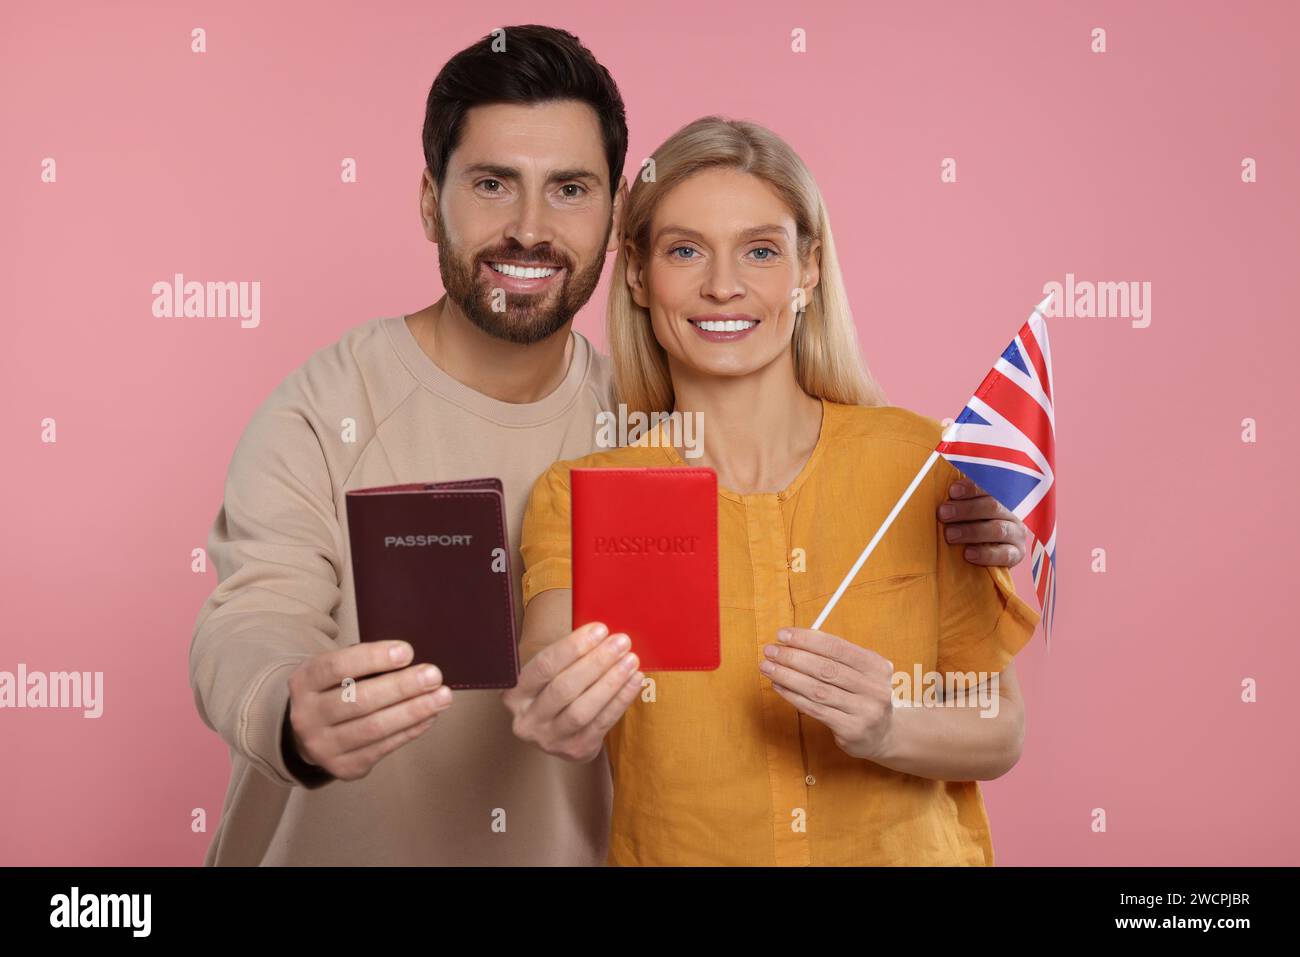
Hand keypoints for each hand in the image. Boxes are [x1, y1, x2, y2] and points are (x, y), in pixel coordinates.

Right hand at [286, 639, 452, 780]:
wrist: (310, 731)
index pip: (337, 667)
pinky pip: (383, 748)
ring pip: (373, 728)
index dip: (373, 658)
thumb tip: (412, 664)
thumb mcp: (337, 669)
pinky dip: (410, 730)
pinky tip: (430, 716)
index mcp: (304, 682)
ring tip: (442, 697)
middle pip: (359, 700)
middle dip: (401, 686)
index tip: (407, 652)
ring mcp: (323, 746)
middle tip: (433, 674)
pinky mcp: (343, 767)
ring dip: (413, 711)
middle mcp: (306, 716)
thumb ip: (366, 664)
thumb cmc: (335, 690)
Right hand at [502, 621, 642, 762]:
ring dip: (611, 682)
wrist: (557, 732)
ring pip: (583, 709)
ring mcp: (550, 739)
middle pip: (564, 688)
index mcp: (515, 693)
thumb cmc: (555, 689)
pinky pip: (602, 723)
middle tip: (621, 641)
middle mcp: (527, 719)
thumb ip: (568, 656)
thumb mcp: (549, 673)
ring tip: (630, 660)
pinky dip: (621, 699)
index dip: (573, 647)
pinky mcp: (575, 750)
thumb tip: (603, 634)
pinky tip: (635, 680)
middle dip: (597, 662)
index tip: (600, 629)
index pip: (544, 666)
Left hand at [760, 627, 894, 759]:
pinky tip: (778, 686)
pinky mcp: (851, 730)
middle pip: (826, 668)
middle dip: (793, 657)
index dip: (807, 639)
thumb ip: (833, 655)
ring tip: (767, 667)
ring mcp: (864, 711)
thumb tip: (792, 640)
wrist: (883, 735)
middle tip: (770, 651)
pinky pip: (815, 709)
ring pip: (817, 690)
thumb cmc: (861, 694)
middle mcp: (874, 688)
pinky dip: (793, 696)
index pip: (837, 647)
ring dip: (787, 676)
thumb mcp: (859, 671)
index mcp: (876, 666)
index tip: (782, 635)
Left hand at [937, 478, 1026, 566]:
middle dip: (965, 509)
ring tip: (950, 535)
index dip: (970, 488)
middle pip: (992, 506)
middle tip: (943, 514)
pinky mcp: (1017, 554)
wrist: (986, 558)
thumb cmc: (969, 530)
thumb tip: (937, 500)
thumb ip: (955, 505)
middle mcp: (1011, 514)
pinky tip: (968, 554)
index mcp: (999, 498)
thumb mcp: (964, 515)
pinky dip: (986, 554)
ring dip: (972, 531)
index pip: (987, 489)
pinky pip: (1005, 554)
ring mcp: (1016, 534)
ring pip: (997, 529)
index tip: (952, 491)